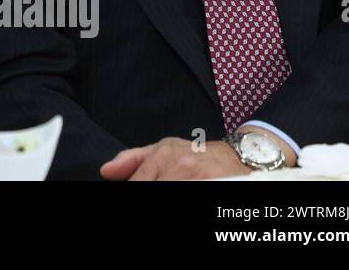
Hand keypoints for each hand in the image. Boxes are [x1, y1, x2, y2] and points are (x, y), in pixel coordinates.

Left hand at [100, 136, 250, 179]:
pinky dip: (186, 199)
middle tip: (162, 186)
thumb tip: (106, 172)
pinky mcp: (219, 185)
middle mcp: (182, 165)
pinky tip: (187, 191)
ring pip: (170, 189)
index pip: (137, 184)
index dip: (132, 190)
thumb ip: (133, 159)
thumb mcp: (165, 148)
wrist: (242, 156)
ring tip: (175, 187)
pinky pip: (191, 194)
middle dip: (145, 194)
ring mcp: (201, 178)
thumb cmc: (198, 155)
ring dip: (170, 194)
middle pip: (148, 187)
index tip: (134, 191)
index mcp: (164, 155)